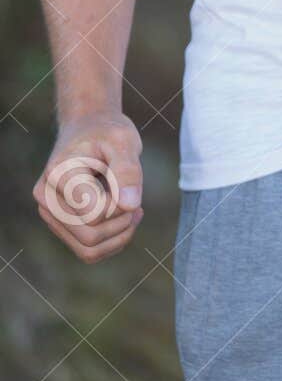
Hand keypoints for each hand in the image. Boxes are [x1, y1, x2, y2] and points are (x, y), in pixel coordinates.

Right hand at [33, 112, 143, 263]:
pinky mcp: (60, 225)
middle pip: (91, 237)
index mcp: (59, 174)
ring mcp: (50, 214)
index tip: (129, 182)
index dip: (121, 204)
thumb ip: (127, 170)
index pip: (95, 214)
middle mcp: (47, 198)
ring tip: (133, 209)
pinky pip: (88, 251)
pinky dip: (112, 241)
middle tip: (136, 199)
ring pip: (89, 250)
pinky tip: (124, 217)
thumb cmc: (107, 133)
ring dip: (119, 235)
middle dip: (122, 223)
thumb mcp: (123, 140)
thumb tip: (131, 205)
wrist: (88, 129)